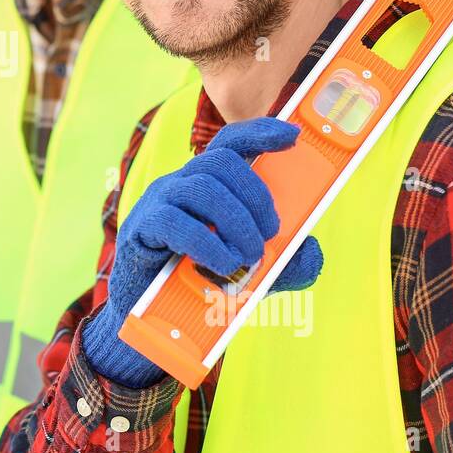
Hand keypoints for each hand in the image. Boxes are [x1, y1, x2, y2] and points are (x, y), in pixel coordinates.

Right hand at [82, 117, 324, 386]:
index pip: (229, 144)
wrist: (152, 319)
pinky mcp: (141, 229)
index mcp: (205, 185)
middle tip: (270, 233)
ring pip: (201, 188)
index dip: (259, 132)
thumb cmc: (199, 285)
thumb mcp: (251, 273)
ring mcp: (157, 203)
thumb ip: (284, 263)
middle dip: (255, 195)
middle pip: (219, 162)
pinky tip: (222, 264)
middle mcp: (179, 185)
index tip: (293, 137)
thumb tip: (311, 249)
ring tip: (248, 256)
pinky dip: (206, 243)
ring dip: (236, 222)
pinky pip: (174, 221)